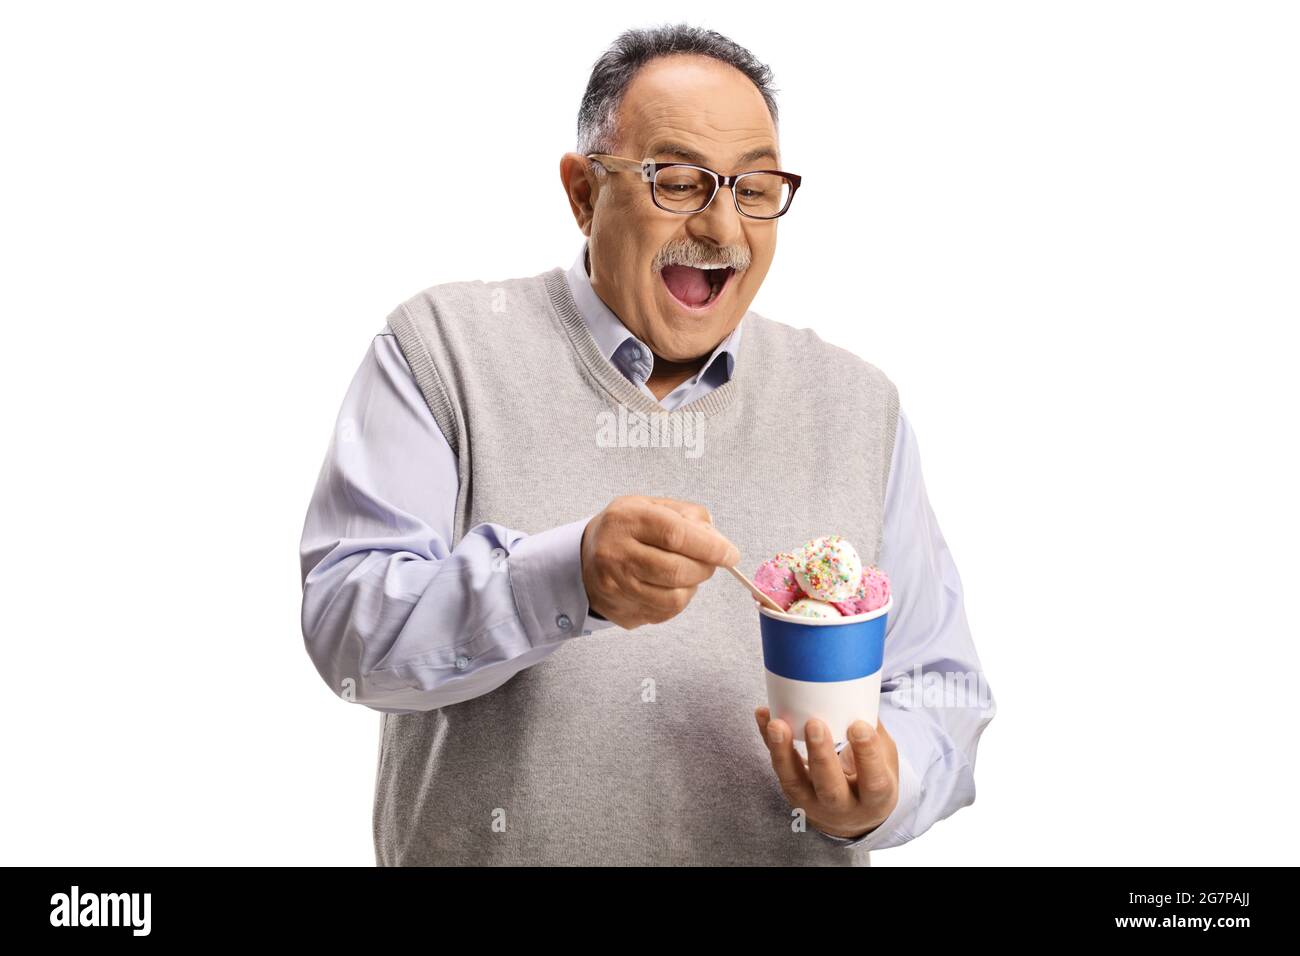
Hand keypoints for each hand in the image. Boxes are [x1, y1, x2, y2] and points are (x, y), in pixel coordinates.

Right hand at [580, 495, 740, 629]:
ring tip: (688, 573)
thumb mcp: (650, 506)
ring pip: (674, 598)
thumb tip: (716, 538)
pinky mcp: (619, 610)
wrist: (583, 558)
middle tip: (711, 562)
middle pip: (677, 570)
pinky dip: (678, 601)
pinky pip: (664, 613)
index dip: (711, 547)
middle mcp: (616, 553)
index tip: (731, 553)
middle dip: (705, 568)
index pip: (677, 534)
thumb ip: (687, 515)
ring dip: (693, 587)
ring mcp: (615, 586)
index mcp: (627, 519)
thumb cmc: (625, 529)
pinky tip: (670, 586)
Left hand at [755, 707, 898, 839]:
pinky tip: (763, 715)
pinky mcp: (793, 793)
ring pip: (794, 782)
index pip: (873, 782)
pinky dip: (770, 742)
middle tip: (815, 724)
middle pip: (830, 788)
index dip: (866, 755)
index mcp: (875, 800)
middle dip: (820, 756)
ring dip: (782, 752)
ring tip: (776, 724)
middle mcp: (844, 808)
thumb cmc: (872, 778)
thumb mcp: (885, 760)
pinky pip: (779, 768)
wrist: (853, 816)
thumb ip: (875, 732)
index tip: (858, 726)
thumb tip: (862, 691)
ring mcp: (813, 804)